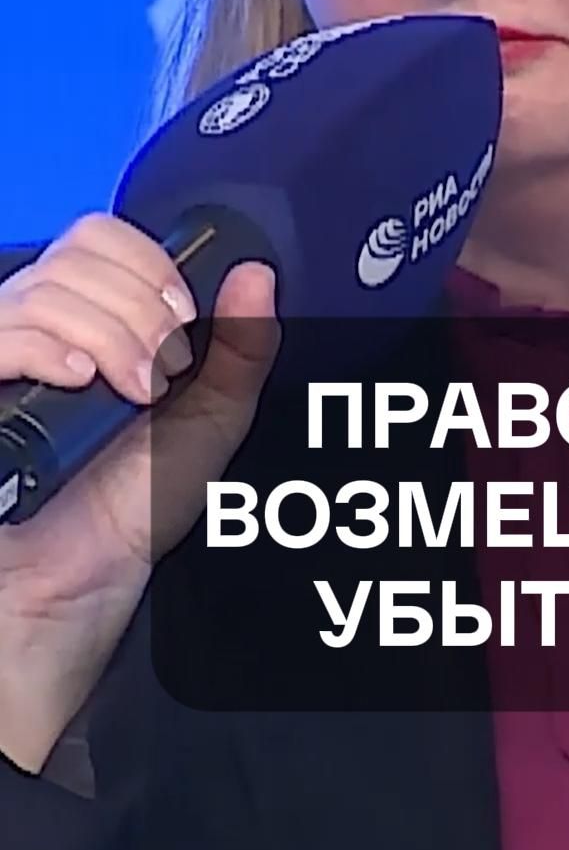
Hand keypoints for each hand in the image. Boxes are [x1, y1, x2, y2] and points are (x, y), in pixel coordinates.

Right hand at [0, 213, 279, 769]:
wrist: (59, 610)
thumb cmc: (117, 529)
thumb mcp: (202, 433)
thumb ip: (238, 354)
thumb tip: (258, 274)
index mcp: (82, 328)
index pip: (98, 239)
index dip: (148, 265)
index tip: (183, 321)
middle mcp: (30, 335)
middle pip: (76, 253)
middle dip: (141, 306)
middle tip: (161, 374)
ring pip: (42, 288)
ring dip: (110, 332)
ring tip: (131, 393)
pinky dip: (46, 345)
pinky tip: (77, 378)